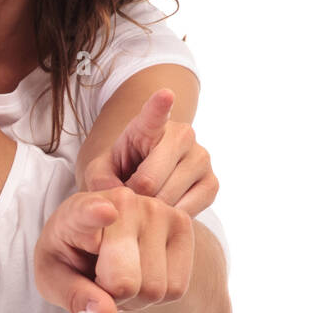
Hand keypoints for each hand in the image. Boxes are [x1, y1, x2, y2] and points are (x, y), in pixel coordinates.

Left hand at [34, 186, 193, 312]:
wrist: (96, 241)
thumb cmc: (70, 256)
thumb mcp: (55, 280)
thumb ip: (74, 297)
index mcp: (77, 212)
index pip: (88, 213)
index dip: (95, 214)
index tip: (104, 212)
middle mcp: (123, 202)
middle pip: (126, 282)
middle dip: (112, 297)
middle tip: (99, 280)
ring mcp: (158, 210)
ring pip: (155, 290)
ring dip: (135, 298)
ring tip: (120, 275)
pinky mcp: (183, 226)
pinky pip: (176, 288)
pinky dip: (157, 296)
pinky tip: (142, 273)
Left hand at [81, 88, 217, 215]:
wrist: (149, 182)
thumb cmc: (123, 171)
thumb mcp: (100, 172)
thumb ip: (99, 181)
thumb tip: (120, 195)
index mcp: (150, 125)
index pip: (154, 114)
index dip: (159, 106)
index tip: (165, 95)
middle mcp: (182, 134)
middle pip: (149, 180)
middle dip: (133, 198)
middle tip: (131, 195)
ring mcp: (201, 158)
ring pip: (167, 198)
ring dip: (150, 210)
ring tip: (147, 200)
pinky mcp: (213, 183)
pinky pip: (186, 211)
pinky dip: (169, 218)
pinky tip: (165, 208)